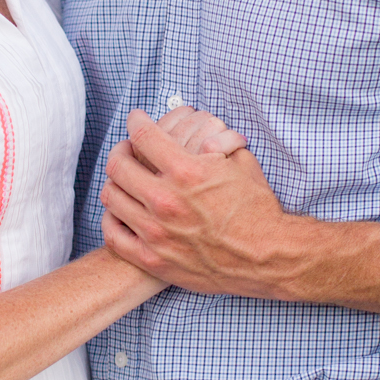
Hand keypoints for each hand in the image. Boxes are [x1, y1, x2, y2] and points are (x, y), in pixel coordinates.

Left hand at [101, 108, 292, 295]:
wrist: (267, 258)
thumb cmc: (257, 210)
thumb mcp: (241, 163)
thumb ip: (214, 142)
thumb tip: (197, 131)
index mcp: (187, 171)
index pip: (142, 134)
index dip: (136, 121)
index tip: (136, 120)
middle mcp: (165, 200)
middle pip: (118, 164)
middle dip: (121, 149)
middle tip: (128, 149)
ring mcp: (155, 232)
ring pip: (112, 196)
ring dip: (116, 181)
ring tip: (125, 180)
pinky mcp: (153, 259)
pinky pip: (113, 234)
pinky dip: (112, 218)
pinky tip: (122, 211)